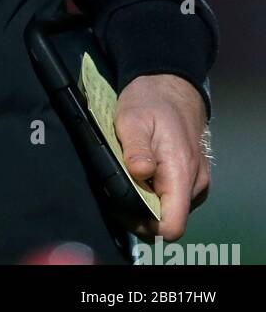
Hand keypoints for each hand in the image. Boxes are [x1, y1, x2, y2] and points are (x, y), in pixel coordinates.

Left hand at [114, 73, 211, 241]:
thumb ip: (136, 149)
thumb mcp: (132, 119)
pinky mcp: (192, 177)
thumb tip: (140, 175)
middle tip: (115, 193)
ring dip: (147, 203)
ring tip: (125, 181)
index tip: (122, 210)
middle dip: (141, 214)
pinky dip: (155, 193)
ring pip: (170, 209)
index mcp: (182, 173)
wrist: (171, 85)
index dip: (145, 227)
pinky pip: (173, 197)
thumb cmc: (150, 101)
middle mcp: (196, 184)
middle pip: (169, 220)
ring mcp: (197, 181)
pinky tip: (139, 176)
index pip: (172, 226)